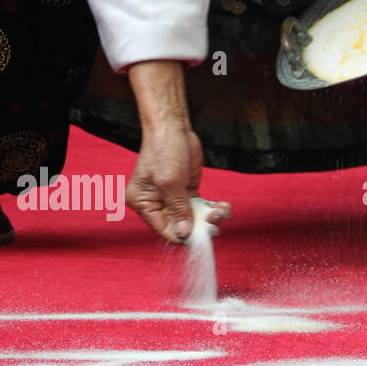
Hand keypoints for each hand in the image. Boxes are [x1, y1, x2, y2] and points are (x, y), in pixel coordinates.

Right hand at [126, 122, 230, 241]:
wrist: (172, 128)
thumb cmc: (164, 151)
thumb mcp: (170, 182)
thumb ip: (178, 209)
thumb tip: (184, 233)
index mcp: (143, 204)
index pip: (163, 229)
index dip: (182, 236)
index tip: (202, 237)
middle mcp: (156, 204)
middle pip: (180, 226)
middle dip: (199, 226)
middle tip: (216, 223)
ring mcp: (172, 198)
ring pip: (193, 219)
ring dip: (210, 218)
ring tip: (221, 211)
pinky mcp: (186, 192)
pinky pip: (200, 208)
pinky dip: (212, 209)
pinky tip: (222, 206)